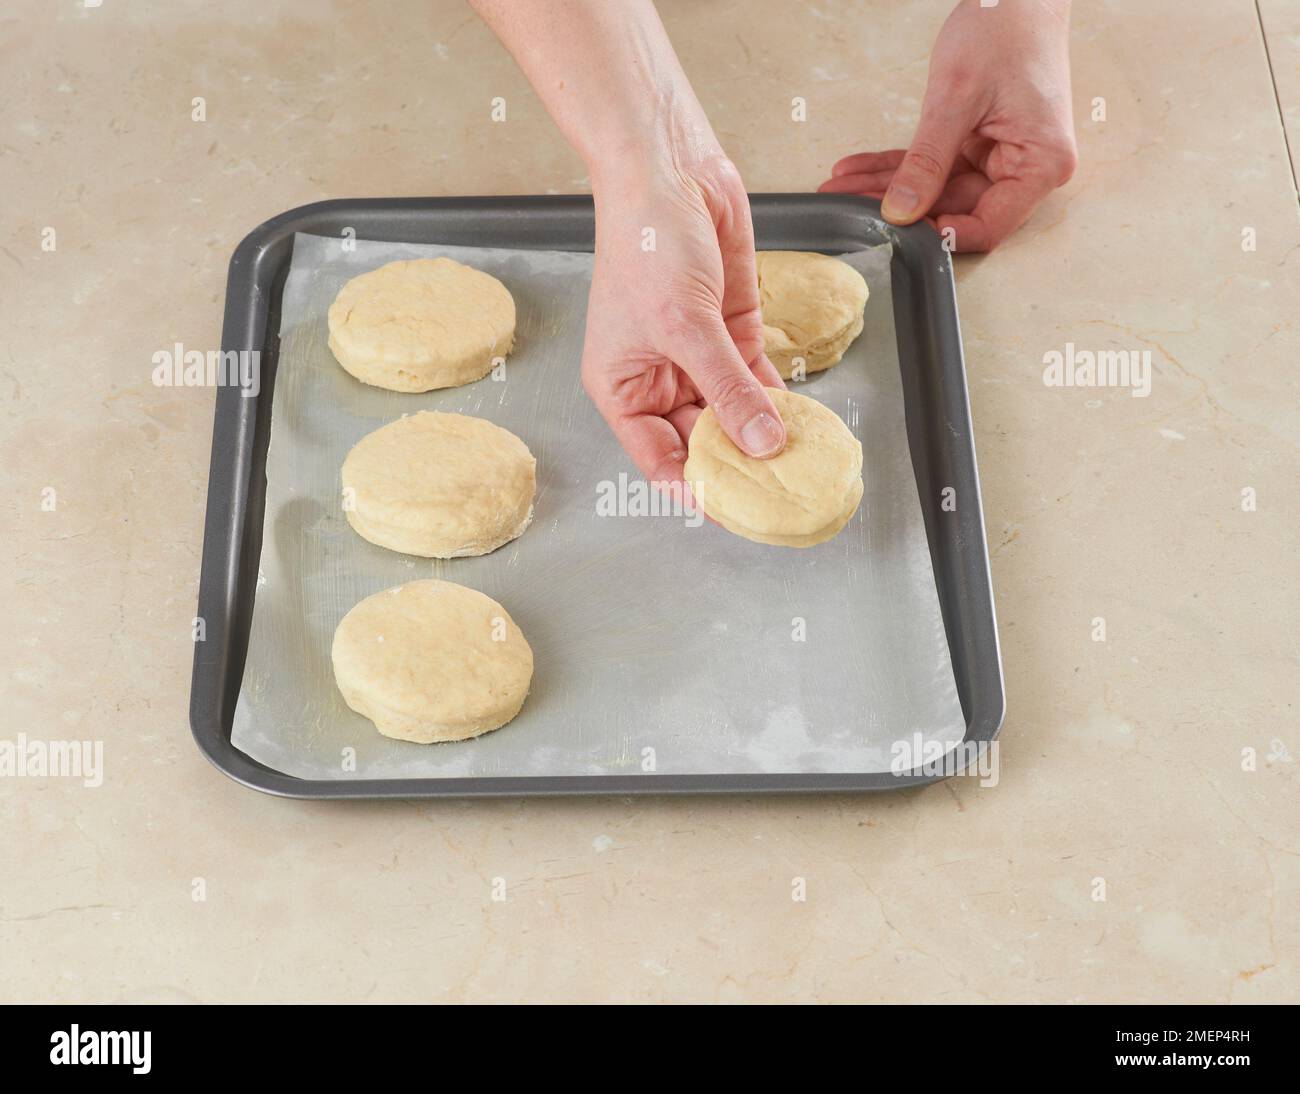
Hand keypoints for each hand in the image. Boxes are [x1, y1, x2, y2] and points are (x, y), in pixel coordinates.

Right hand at [582, 152, 785, 489]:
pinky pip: (757, 381)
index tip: (737, 510)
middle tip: (780, 493)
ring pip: (734, 414)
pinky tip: (804, 424)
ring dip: (764, 436)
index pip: (660, 459)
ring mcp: (698, 358)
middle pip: (702, 441)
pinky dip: (779, 402)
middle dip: (739, 464)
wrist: (670, 171)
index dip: (696, 487)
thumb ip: (728, 389)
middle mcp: (659, 380)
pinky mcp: (733, 332)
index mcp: (623, 389)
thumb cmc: (647, 244)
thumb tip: (762, 444)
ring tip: (800, 466)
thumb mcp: (686, 329)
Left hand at [819, 0, 1076, 252]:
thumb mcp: (957, 98)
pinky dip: (897, 166)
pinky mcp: (977, 144)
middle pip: (957, 207)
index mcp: (1041, 163)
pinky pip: (933, 165)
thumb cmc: (1005, 29)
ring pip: (936, 188)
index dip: (944, 235)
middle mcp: (1025, 167)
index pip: (990, 225)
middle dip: (899, 208)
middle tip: (848, 208)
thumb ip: (928, 161)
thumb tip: (901, 211)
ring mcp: (1000, 156)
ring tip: (840, 188)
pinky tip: (856, 170)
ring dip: (886, 187)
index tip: (901, 233)